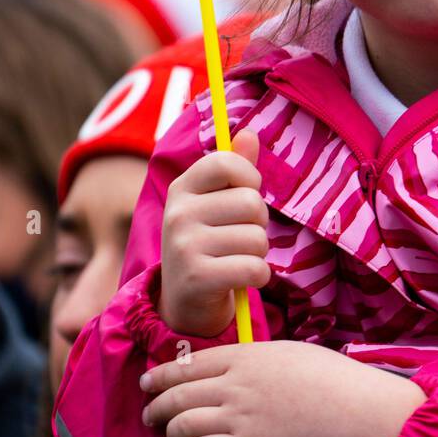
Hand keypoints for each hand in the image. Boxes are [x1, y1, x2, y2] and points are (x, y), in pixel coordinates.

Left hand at [141, 340, 427, 436]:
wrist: (355, 410)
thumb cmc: (331, 379)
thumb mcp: (288, 352)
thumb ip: (255, 359)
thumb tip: (234, 366)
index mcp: (245, 357)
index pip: (188, 364)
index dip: (161, 375)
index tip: (148, 382)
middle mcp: (235, 386)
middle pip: (177, 395)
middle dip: (156, 406)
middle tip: (149, 413)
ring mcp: (240, 419)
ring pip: (182, 425)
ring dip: (170, 431)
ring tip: (169, 436)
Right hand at [160, 129, 270, 337]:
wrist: (184, 303)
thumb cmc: (208, 244)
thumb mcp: (214, 204)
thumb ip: (234, 169)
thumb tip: (249, 132)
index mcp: (183, 188)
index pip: (227, 163)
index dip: (249, 179)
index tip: (245, 195)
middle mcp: (178, 213)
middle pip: (252, 203)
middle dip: (259, 223)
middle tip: (241, 238)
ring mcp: (184, 246)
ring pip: (257, 239)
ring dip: (259, 253)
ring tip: (237, 259)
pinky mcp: (197, 278)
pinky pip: (254, 268)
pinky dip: (259, 277)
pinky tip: (243, 280)